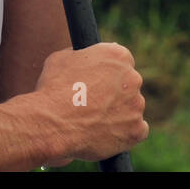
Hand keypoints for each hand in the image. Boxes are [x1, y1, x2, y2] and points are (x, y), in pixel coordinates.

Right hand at [26, 44, 147, 164]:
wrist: (52, 122)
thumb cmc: (53, 88)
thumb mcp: (62, 58)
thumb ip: (81, 56)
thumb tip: (84, 57)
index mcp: (118, 55)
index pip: (121, 61)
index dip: (108, 72)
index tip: (99, 81)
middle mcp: (133, 78)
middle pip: (128, 84)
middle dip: (115, 92)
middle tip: (95, 102)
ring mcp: (136, 105)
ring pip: (131, 108)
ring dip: (118, 112)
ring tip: (94, 120)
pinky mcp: (136, 130)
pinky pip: (137, 130)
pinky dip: (125, 132)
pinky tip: (106, 132)